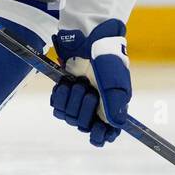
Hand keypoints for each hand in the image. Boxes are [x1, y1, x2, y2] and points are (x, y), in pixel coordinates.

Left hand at [50, 19, 130, 146]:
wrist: (87, 38)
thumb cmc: (106, 59)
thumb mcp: (114, 81)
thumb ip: (115, 103)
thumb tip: (117, 125)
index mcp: (111, 107)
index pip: (105, 135)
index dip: (100, 136)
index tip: (98, 128)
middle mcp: (94, 107)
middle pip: (84, 127)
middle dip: (84, 110)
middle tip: (89, 92)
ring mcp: (78, 100)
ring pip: (69, 118)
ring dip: (72, 101)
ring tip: (79, 83)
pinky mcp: (65, 92)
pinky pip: (57, 106)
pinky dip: (60, 96)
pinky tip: (66, 84)